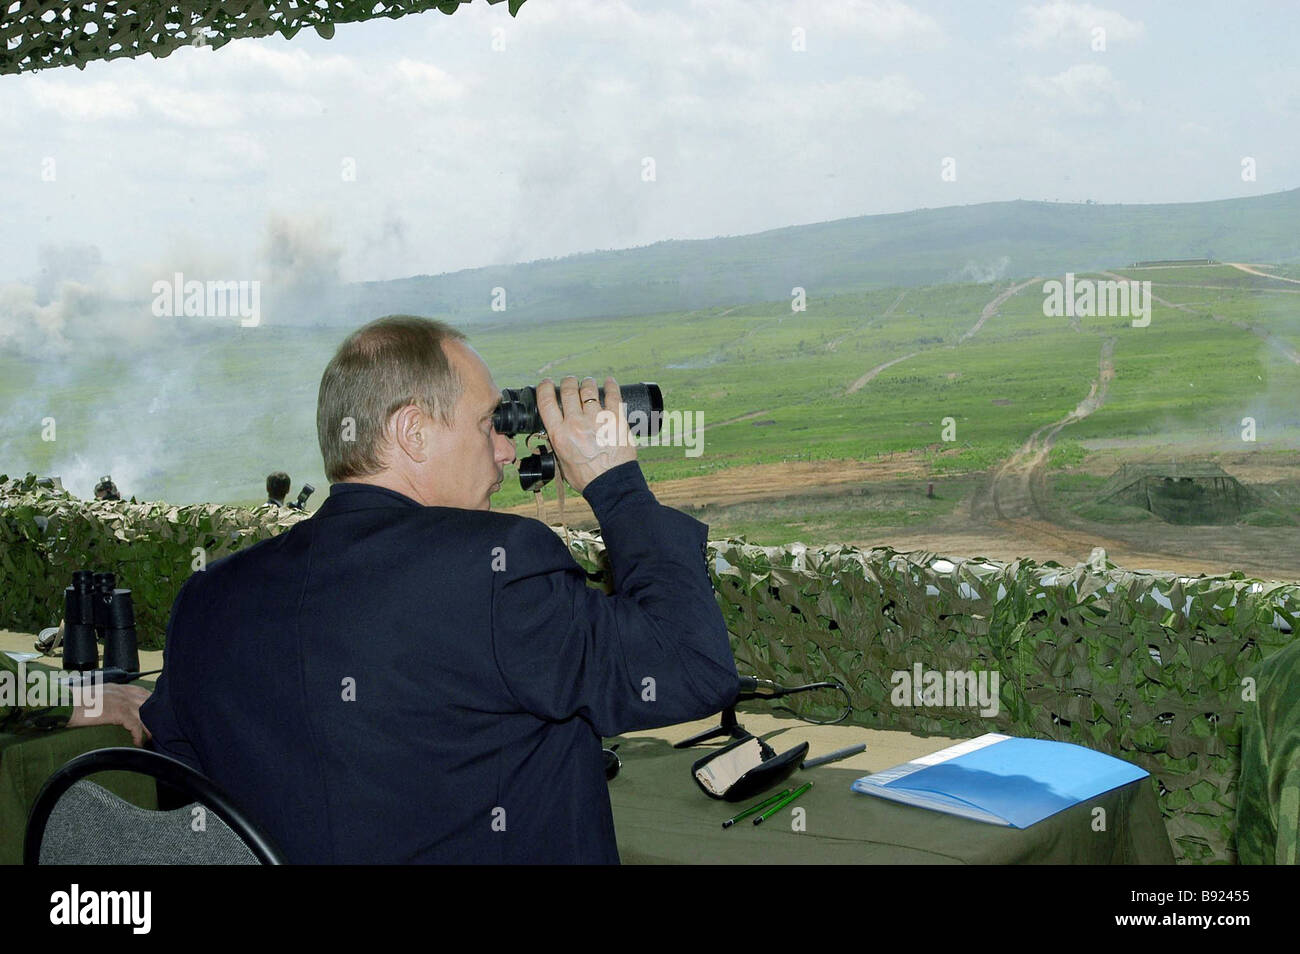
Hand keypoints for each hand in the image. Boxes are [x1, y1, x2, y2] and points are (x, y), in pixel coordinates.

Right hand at [67, 683, 152, 746]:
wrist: (66, 703)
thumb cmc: (75, 701)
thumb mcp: (95, 694)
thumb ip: (106, 698)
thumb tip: (108, 708)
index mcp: (117, 687)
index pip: (140, 692)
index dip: (149, 702)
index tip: (155, 711)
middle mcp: (123, 692)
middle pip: (147, 702)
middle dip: (154, 715)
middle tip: (157, 727)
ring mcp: (122, 701)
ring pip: (144, 715)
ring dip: (148, 728)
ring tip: (150, 738)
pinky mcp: (119, 712)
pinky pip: (135, 726)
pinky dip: (138, 736)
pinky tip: (138, 743)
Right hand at [535, 376, 636, 493]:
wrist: (612, 485)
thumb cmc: (587, 478)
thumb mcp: (562, 462)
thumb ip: (558, 443)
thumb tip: (556, 432)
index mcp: (560, 435)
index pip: (546, 402)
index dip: (544, 388)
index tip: (546, 384)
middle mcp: (576, 424)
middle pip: (568, 391)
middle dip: (567, 382)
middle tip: (569, 381)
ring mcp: (597, 419)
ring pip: (589, 390)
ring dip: (587, 383)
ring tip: (588, 383)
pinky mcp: (616, 419)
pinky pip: (613, 395)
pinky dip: (610, 385)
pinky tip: (609, 381)